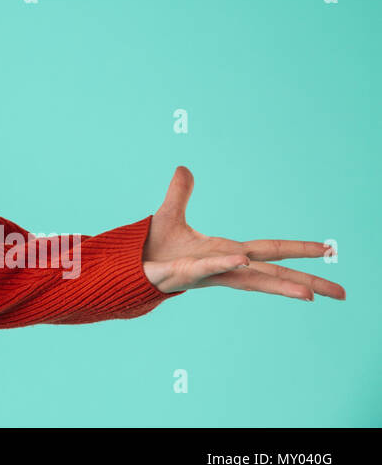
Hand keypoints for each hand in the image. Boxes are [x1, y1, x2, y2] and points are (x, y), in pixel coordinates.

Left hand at [141, 166, 344, 300]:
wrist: (124, 267)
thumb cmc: (150, 249)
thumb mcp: (169, 214)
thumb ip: (179, 193)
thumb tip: (183, 169)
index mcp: (226, 252)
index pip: (270, 251)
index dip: (298, 251)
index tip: (328, 251)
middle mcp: (222, 267)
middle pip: (272, 274)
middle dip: (307, 282)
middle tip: (341, 293)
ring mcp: (205, 273)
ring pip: (248, 279)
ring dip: (278, 286)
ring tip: (310, 294)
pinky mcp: (181, 275)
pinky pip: (207, 268)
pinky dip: (225, 263)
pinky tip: (242, 260)